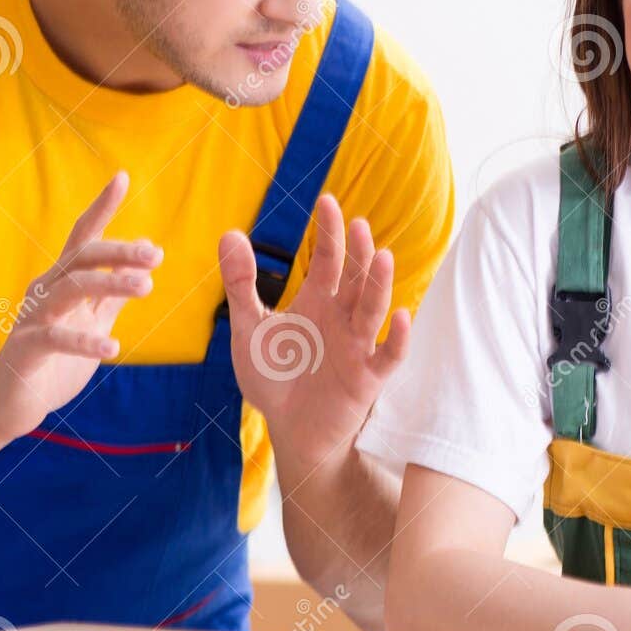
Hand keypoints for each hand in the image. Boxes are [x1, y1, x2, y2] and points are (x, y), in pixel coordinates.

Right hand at [0, 171, 159, 440]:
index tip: (122, 177)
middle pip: (82, 257)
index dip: (102, 207)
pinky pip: (55, 338)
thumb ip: (114, 293)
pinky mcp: (25, 349)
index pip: (84, 237)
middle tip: (156, 254)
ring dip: (110, 284)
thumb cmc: (52, 361)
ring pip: (71, 289)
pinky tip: (114, 346)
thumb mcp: (91, 322)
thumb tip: (145, 255)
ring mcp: (32, 318)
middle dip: (120, 251)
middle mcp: (45, 291)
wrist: (9, 404)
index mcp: (63, 282)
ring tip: (146, 287)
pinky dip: (86, 340)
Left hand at [218, 194, 409, 457]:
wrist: (289, 428)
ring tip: (382, 255)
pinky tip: (401, 316)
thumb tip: (230, 232)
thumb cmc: (273, 378)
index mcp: (317, 302)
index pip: (328, 260)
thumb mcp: (248, 327)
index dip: (329, 233)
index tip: (327, 201)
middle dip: (357, 253)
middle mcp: (342, 318)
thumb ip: (241, 284)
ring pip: (373, 309)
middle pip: (355, 278)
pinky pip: (389, 355)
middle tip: (358, 224)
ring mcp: (358, 346)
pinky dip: (398, 338)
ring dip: (379, 284)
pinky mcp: (367, 377)